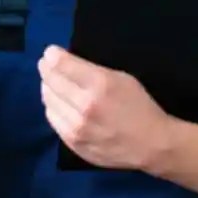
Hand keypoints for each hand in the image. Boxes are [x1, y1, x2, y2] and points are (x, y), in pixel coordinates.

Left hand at [38, 45, 175, 170]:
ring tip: (52, 83)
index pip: (61, 65)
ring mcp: (76, 128)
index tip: (50, 52)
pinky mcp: (73, 144)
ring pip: (48, 101)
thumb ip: (93, 70)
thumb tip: (65, 62)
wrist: (151, 145)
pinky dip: (53, 108)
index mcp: (99, 85)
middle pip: (50, 81)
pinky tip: (59, 104)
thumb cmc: (140, 107)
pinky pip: (53, 120)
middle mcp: (84, 106)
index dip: (52, 55)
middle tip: (46, 65)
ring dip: (47, 88)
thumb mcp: (122, 78)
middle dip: (46, 69)